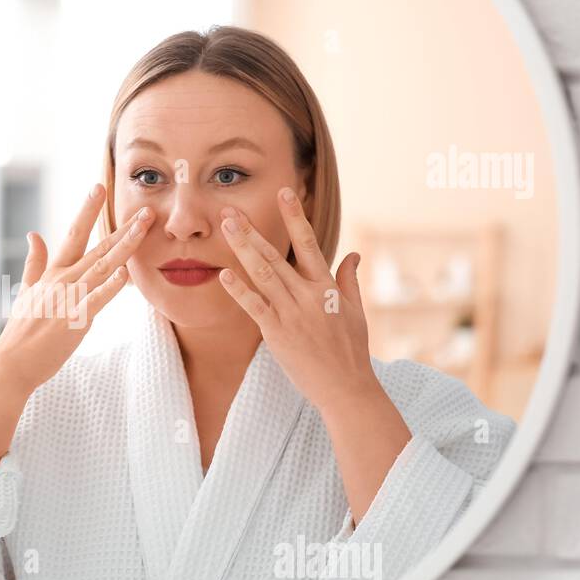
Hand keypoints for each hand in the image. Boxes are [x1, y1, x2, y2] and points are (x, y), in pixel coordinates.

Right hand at [0, 183, 154, 395]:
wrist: (12, 362)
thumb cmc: (21, 331)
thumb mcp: (26, 290)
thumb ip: (34, 262)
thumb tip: (33, 234)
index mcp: (53, 273)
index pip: (72, 234)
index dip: (87, 211)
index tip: (100, 187)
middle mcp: (62, 281)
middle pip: (97, 248)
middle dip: (123, 228)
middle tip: (147, 210)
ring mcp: (68, 299)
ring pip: (102, 268)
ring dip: (124, 247)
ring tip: (143, 230)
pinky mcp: (74, 321)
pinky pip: (95, 301)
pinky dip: (109, 287)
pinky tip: (124, 273)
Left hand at [217, 185, 377, 415]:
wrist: (347, 387)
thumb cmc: (352, 351)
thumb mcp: (356, 311)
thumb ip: (350, 280)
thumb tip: (354, 254)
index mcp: (327, 287)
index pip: (310, 242)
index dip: (296, 217)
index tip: (285, 192)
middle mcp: (308, 295)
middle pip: (276, 255)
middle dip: (252, 230)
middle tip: (229, 209)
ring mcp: (292, 313)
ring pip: (263, 274)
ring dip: (242, 249)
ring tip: (225, 229)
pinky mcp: (277, 333)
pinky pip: (254, 307)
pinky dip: (239, 290)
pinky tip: (224, 273)